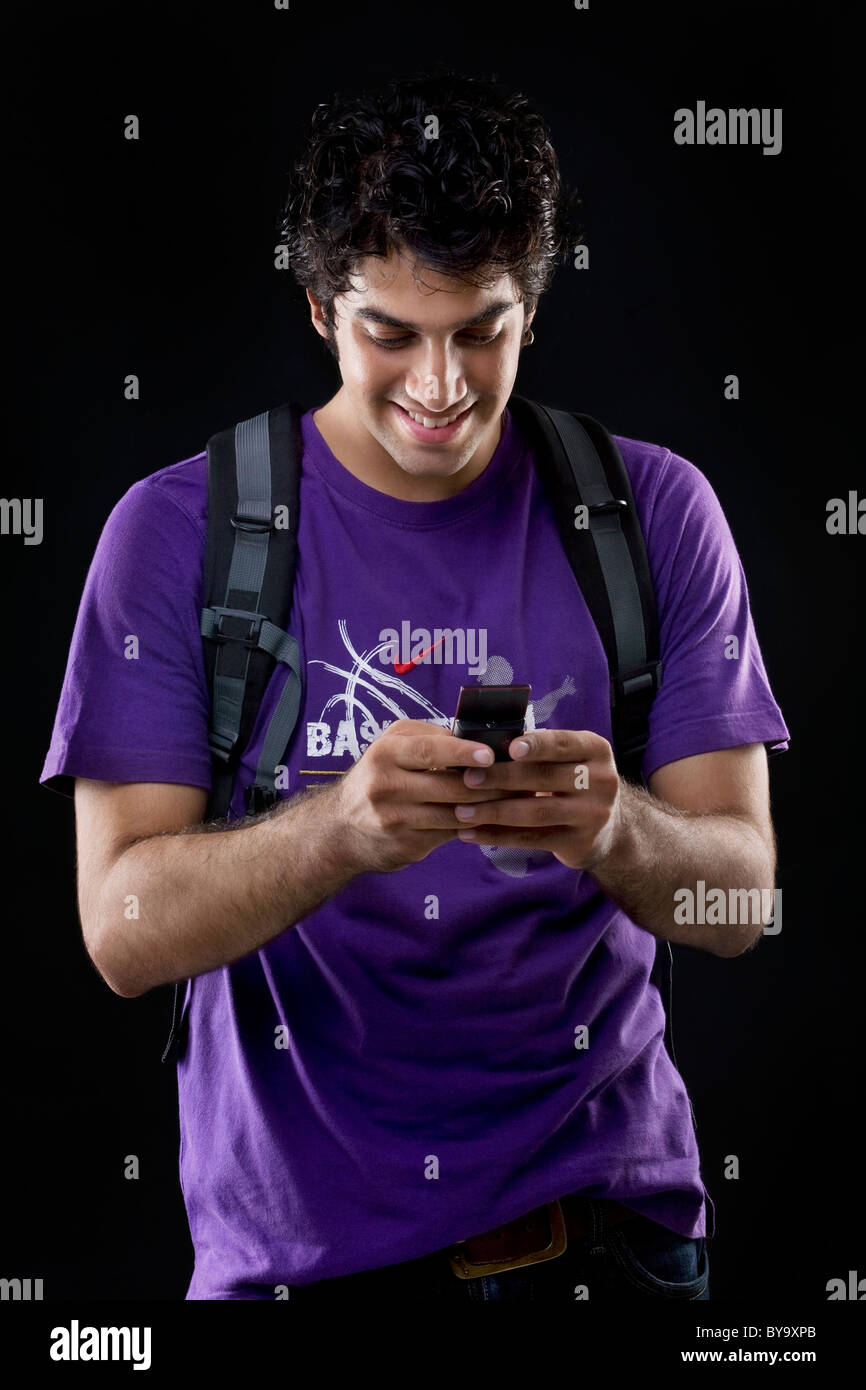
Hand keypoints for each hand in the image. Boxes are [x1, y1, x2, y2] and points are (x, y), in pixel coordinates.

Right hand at [332, 719, 513, 873]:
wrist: (339, 829)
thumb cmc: (379, 778)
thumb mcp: (394, 748)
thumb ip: (431, 741)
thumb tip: (482, 739)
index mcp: (386, 752)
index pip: (430, 750)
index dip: (463, 752)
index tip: (491, 755)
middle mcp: (386, 784)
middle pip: (449, 786)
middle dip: (489, 784)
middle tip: (522, 780)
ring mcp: (395, 818)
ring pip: (454, 813)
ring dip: (488, 807)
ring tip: (516, 799)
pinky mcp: (405, 845)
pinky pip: (449, 834)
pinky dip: (473, 826)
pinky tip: (492, 819)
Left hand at [451, 729, 623, 870]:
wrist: (609, 828)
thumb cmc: (574, 781)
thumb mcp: (570, 758)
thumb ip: (539, 749)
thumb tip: (483, 742)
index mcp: (596, 750)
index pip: (563, 743)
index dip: (536, 745)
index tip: (508, 747)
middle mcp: (601, 780)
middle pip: (545, 777)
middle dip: (501, 778)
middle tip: (467, 778)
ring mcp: (592, 814)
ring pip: (536, 811)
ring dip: (494, 811)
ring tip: (462, 811)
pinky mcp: (578, 842)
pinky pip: (531, 839)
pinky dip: (497, 836)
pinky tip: (471, 833)